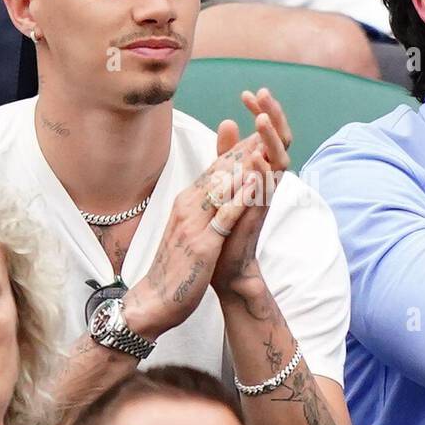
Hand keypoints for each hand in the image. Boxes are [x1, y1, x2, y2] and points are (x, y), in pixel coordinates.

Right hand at [122, 132, 260, 337]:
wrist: (156, 301)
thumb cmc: (176, 266)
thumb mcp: (190, 228)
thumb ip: (203, 205)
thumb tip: (217, 184)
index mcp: (187, 201)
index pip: (216, 167)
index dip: (239, 147)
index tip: (260, 131)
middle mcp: (188, 205)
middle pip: (221, 169)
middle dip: (246, 146)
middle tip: (269, 124)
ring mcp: (194, 223)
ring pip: (223, 185)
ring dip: (246, 163)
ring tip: (268, 142)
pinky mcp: (203, 243)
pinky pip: (224, 216)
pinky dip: (241, 197)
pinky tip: (258, 183)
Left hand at [211, 87, 292, 295]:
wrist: (224, 264)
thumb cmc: (225, 223)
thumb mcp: (225, 178)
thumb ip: (228, 152)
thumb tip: (229, 121)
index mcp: (261, 169)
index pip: (268, 133)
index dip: (262, 111)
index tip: (248, 93)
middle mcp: (268, 179)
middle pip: (282, 140)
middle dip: (274, 115)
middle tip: (262, 93)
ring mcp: (266, 196)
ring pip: (280, 161)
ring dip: (271, 140)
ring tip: (260, 119)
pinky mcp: (260, 214)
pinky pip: (267, 190)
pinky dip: (262, 173)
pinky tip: (254, 156)